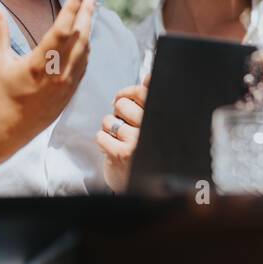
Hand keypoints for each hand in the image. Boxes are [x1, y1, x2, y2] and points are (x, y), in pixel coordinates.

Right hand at [0, 0, 95, 153]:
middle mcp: (58, 72)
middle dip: (87, 14)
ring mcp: (68, 82)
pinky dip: (86, 48)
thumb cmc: (2, 93)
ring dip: (89, 29)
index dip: (72, 9)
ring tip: (90, 11)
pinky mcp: (72, 90)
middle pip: (80, 37)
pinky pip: (84, 64)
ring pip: (85, 50)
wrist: (11, 126)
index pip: (62, 30)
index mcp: (39, 63)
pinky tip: (85, 37)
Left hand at [98, 74, 148, 193]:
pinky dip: (103, 142)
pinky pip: (101, 136)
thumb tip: (148, 76)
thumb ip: (151, 99)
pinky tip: (114, 149)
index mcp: (161, 118)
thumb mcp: (155, 124)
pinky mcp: (122, 154)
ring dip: (110, 129)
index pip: (141, 92)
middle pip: (122, 105)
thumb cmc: (149, 151)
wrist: (146, 186)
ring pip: (109, 120)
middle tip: (124, 126)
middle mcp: (152, 128)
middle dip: (118, 114)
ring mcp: (137, 141)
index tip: (123, 99)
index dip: (127, 93)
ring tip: (121, 139)